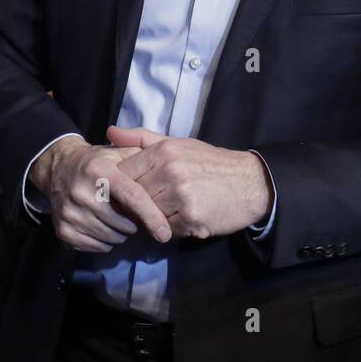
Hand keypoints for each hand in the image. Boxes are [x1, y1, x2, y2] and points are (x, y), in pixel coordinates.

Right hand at [28, 134, 168, 252]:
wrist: (59, 168)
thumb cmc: (98, 161)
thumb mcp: (119, 152)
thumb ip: (143, 159)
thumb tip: (168, 177)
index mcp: (100, 171)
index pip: (132, 197)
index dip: (151, 216)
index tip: (165, 233)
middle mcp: (82, 192)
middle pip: (123, 223)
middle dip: (136, 223)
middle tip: (133, 214)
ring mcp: (70, 213)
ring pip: (111, 237)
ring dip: (122, 233)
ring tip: (119, 219)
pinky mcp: (63, 230)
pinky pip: (96, 247)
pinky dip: (106, 241)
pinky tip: (105, 226)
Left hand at [110, 126, 273, 238]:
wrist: (251, 183)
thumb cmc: (211, 163)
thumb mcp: (178, 143)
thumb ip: (141, 138)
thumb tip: (109, 132)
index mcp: (164, 150)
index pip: (124, 173)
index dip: (124, 186)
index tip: (129, 192)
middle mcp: (170, 170)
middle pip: (135, 197)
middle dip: (140, 204)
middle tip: (154, 204)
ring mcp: (181, 194)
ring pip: (149, 214)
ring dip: (156, 217)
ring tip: (173, 210)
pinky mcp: (191, 217)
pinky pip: (166, 229)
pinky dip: (172, 228)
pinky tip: (186, 218)